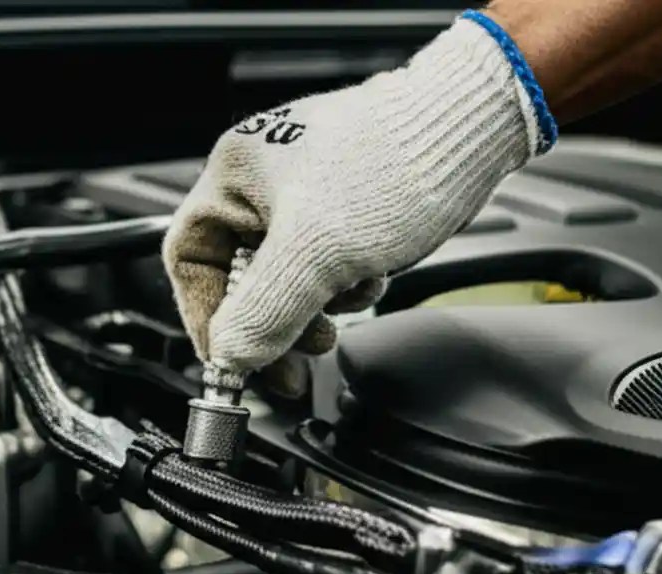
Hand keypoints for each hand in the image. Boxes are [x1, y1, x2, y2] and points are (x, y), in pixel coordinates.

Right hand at [162, 13, 555, 394]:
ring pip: (288, 278)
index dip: (203, 316)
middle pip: (241, 277)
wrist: (471, 126)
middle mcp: (263, 183)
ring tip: (348, 298)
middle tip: (294, 359)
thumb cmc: (395, 161)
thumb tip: (233, 354)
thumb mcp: (318, 251)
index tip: (230, 358)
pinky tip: (372, 273)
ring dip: (316, 304)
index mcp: (234, 175)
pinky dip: (346, 283)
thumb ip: (266, 310)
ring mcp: (306, 196)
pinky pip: (325, 267)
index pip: (189, 260)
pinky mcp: (344, 210)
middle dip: (272, 321)